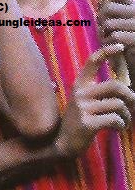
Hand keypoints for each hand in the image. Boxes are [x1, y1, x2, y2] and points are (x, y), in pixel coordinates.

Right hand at [54, 43, 134, 158]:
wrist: (62, 143)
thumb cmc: (79, 120)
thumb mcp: (85, 101)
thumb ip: (100, 91)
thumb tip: (126, 87)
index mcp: (79, 84)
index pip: (93, 61)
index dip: (107, 52)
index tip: (120, 47)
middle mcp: (80, 93)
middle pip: (115, 86)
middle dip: (130, 96)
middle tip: (132, 105)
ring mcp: (83, 108)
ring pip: (118, 105)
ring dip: (127, 115)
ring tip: (124, 121)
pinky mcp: (87, 123)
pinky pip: (115, 119)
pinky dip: (122, 124)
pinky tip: (118, 128)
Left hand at [98, 0, 134, 62]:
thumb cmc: (130, 38)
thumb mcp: (125, 19)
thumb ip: (117, 6)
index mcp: (134, 5)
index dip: (104, 2)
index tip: (102, 12)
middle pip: (107, 8)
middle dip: (101, 19)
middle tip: (102, 28)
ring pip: (108, 23)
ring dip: (103, 33)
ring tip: (106, 39)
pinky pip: (114, 36)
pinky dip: (109, 42)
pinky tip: (112, 46)